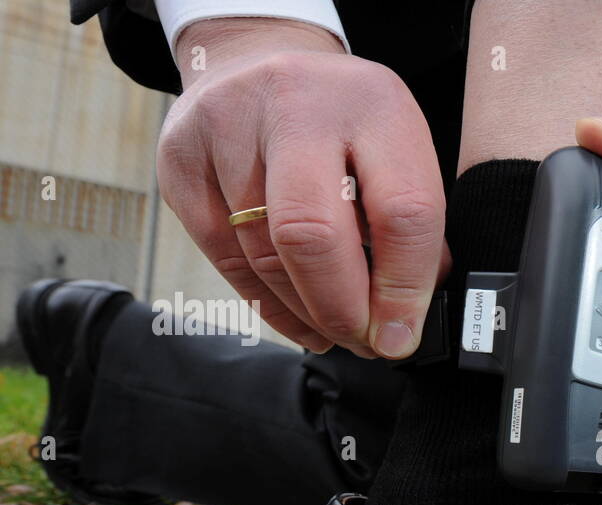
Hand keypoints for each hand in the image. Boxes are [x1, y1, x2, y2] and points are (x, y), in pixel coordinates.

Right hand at [157, 18, 449, 356]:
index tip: (401, 337)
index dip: (404, 289)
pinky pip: (224, 258)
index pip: (402, 211)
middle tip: (363, 343)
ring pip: (265, 255)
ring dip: (307, 313)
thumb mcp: (398, 150)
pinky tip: (298, 321)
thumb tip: (407, 321)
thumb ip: (414, 228)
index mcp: (375, 105)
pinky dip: (267, 304)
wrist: (261, 60)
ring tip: (336, 333)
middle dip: (341, 310)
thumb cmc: (346, 124)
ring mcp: (229, 127)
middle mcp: (297, 106)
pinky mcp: (181, 157)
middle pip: (313, 234)